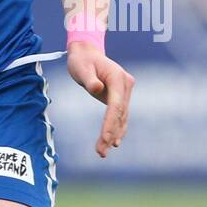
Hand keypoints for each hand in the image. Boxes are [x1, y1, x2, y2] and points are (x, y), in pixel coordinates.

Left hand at [67, 43, 134, 157]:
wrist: (86, 53)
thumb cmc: (81, 61)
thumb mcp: (81, 68)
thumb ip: (90, 80)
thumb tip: (97, 89)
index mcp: (118, 78)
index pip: (116, 106)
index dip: (111, 123)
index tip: (105, 139)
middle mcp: (126, 86)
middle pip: (119, 114)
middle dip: (111, 134)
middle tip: (101, 152)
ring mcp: (125, 92)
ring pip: (121, 117)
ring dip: (113, 135)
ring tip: (102, 152)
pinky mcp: (120, 97)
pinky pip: (119, 116)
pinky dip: (116, 129)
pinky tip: (112, 143)